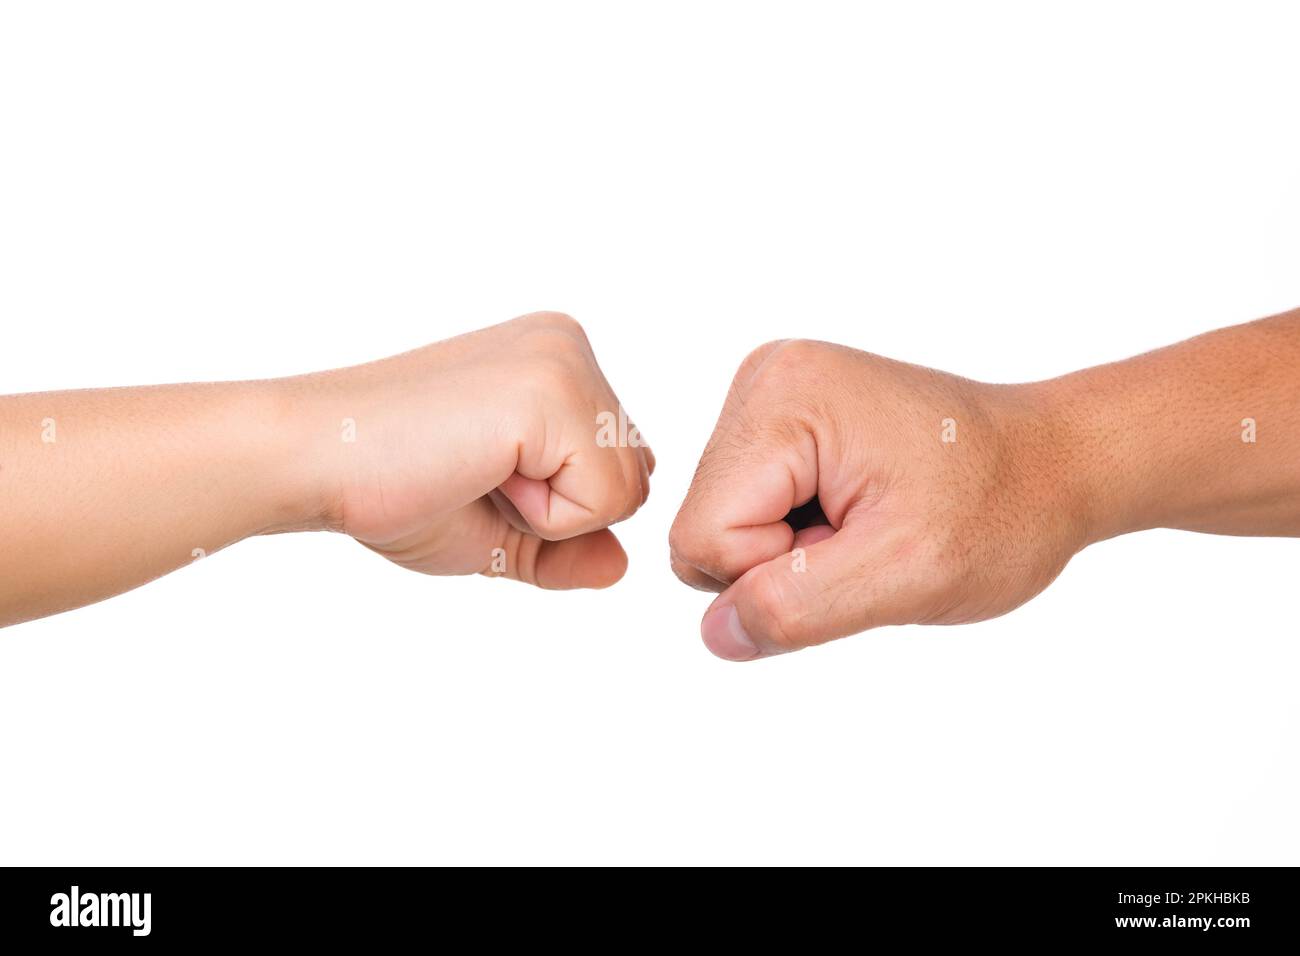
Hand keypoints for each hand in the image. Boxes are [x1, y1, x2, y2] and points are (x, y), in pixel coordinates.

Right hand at [295, 311, 653, 588]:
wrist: (310, 459)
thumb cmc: (386, 487)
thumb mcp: (496, 530)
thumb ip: (566, 548)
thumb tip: (623, 566)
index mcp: (555, 360)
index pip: (619, 467)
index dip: (556, 509)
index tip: (477, 475)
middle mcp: (568, 344)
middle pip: (634, 476)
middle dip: (562, 512)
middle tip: (472, 475)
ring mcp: (563, 361)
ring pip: (627, 490)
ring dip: (550, 514)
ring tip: (474, 471)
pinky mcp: (551, 391)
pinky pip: (605, 500)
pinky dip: (545, 517)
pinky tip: (479, 472)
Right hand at [669, 339, 1084, 658]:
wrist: (1056, 462)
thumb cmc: (1003, 508)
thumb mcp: (907, 574)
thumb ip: (798, 607)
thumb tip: (715, 633)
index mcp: (785, 398)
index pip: (703, 536)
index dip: (773, 575)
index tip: (858, 547)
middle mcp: (765, 377)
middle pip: (705, 524)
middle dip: (782, 559)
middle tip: (869, 537)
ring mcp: (772, 391)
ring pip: (722, 521)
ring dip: (792, 547)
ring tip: (869, 522)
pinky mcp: (785, 415)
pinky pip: (748, 506)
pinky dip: (798, 527)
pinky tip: (857, 509)